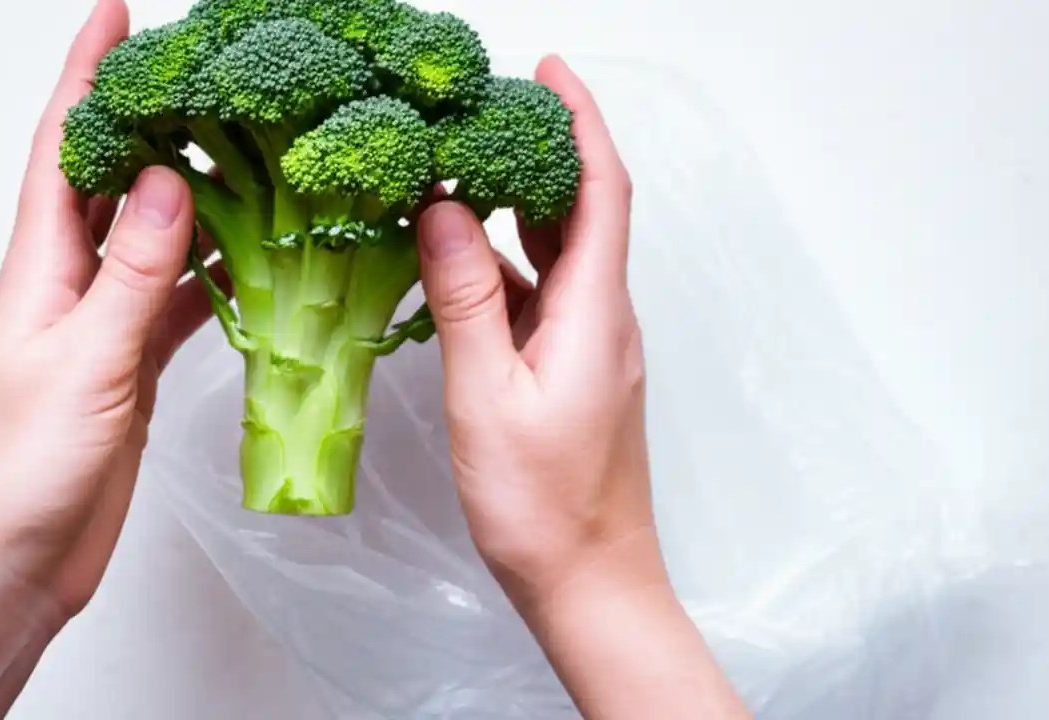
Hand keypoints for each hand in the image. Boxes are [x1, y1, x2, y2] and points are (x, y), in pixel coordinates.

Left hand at [0, 0, 209, 619]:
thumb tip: (162, 179)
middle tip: (209, 80)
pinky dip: (214, 278)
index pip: (60, 153)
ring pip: (152, 243)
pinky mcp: (128, 373)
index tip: (116, 16)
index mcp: (37, 273)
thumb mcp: (81, 363)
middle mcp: (67, 289)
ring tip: (247, 155)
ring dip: (194, 200)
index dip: (85, 79)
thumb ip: (130, 274)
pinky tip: (253, 262)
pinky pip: (175, 304)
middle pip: (109, 185)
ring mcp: (100, 331)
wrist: (3, 570)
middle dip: (150, 124)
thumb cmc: (14, 475)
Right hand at [418, 55, 649, 608]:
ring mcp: (592, 347)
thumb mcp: (487, 395)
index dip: (581, 121)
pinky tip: (457, 268)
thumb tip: (443, 210)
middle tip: (484, 114)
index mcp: (596, 313)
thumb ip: (466, 299)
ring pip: (558, 256)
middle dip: (542, 152)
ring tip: (457, 176)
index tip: (549, 70)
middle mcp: (605, 318)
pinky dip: (504, 270)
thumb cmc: (543, 505)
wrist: (592, 583)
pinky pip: (541, 299)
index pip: (601, 190)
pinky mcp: (574, 373)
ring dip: (517, 211)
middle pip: (583, 212)